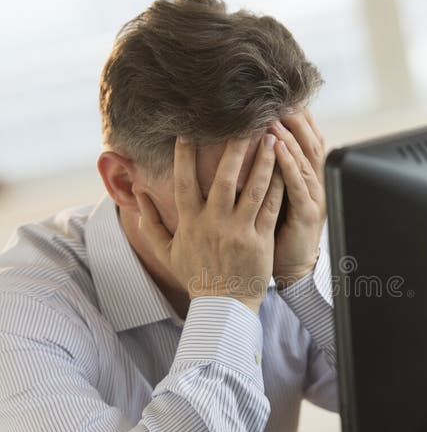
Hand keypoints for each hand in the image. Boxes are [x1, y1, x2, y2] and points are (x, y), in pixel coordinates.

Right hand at [134, 134, 283, 313]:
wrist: (224, 307)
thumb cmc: (196, 278)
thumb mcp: (166, 252)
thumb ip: (149, 222)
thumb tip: (137, 194)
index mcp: (190, 223)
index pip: (184, 183)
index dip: (185, 156)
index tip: (188, 132)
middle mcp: (214, 224)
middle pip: (223, 179)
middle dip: (233, 149)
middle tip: (243, 124)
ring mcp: (239, 232)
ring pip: (253, 189)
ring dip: (263, 161)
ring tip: (271, 137)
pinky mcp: (261, 240)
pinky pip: (271, 207)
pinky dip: (278, 185)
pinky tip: (285, 167)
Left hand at [270, 109, 326, 287]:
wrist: (293, 267)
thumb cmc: (278, 231)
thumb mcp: (273, 194)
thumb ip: (266, 169)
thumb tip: (245, 141)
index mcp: (305, 176)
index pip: (303, 137)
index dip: (295, 115)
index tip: (278, 94)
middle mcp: (314, 182)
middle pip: (309, 141)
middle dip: (295, 118)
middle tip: (279, 96)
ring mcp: (314, 197)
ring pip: (305, 159)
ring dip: (290, 136)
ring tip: (275, 116)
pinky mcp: (308, 214)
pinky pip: (300, 186)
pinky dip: (291, 166)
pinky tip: (280, 150)